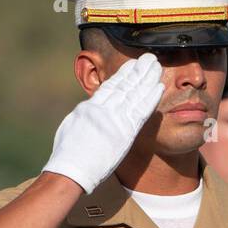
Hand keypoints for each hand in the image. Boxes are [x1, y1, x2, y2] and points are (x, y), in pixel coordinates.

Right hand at [43, 54, 163, 193]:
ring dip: (147, 79)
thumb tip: (94, 108)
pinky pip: (141, 111)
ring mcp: (115, 119)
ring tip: (157, 66)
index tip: (133, 64)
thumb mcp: (74, 125)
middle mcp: (104, 109)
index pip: (111, 86)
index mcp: (91, 107)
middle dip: (139, 71)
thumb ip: (88, 114)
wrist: (73, 168)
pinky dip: (150, 98)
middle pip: (126, 86)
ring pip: (135, 94)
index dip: (124, 74)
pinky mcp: (125, 131)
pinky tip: (159, 87)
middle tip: (150, 58)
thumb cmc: (68, 152)